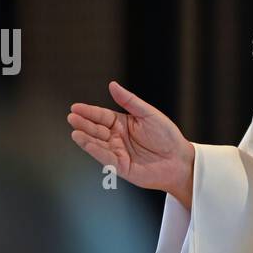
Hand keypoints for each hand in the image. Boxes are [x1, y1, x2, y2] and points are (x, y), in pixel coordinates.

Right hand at [67, 81, 195, 206]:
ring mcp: (117, 152)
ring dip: (85, 137)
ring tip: (75, 130)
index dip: (89, 111)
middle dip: (84, 123)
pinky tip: (86, 142)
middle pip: (96, 129)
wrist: (180, 160)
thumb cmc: (168, 137)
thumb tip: (113, 85)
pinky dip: (94, 150)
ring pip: (97, 144)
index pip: (101, 116)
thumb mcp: (149, 114)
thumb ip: (130, 101)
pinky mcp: (120, 167)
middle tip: (72, 117)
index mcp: (122, 123)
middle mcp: (117, 138)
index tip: (75, 107)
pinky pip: (105, 158)